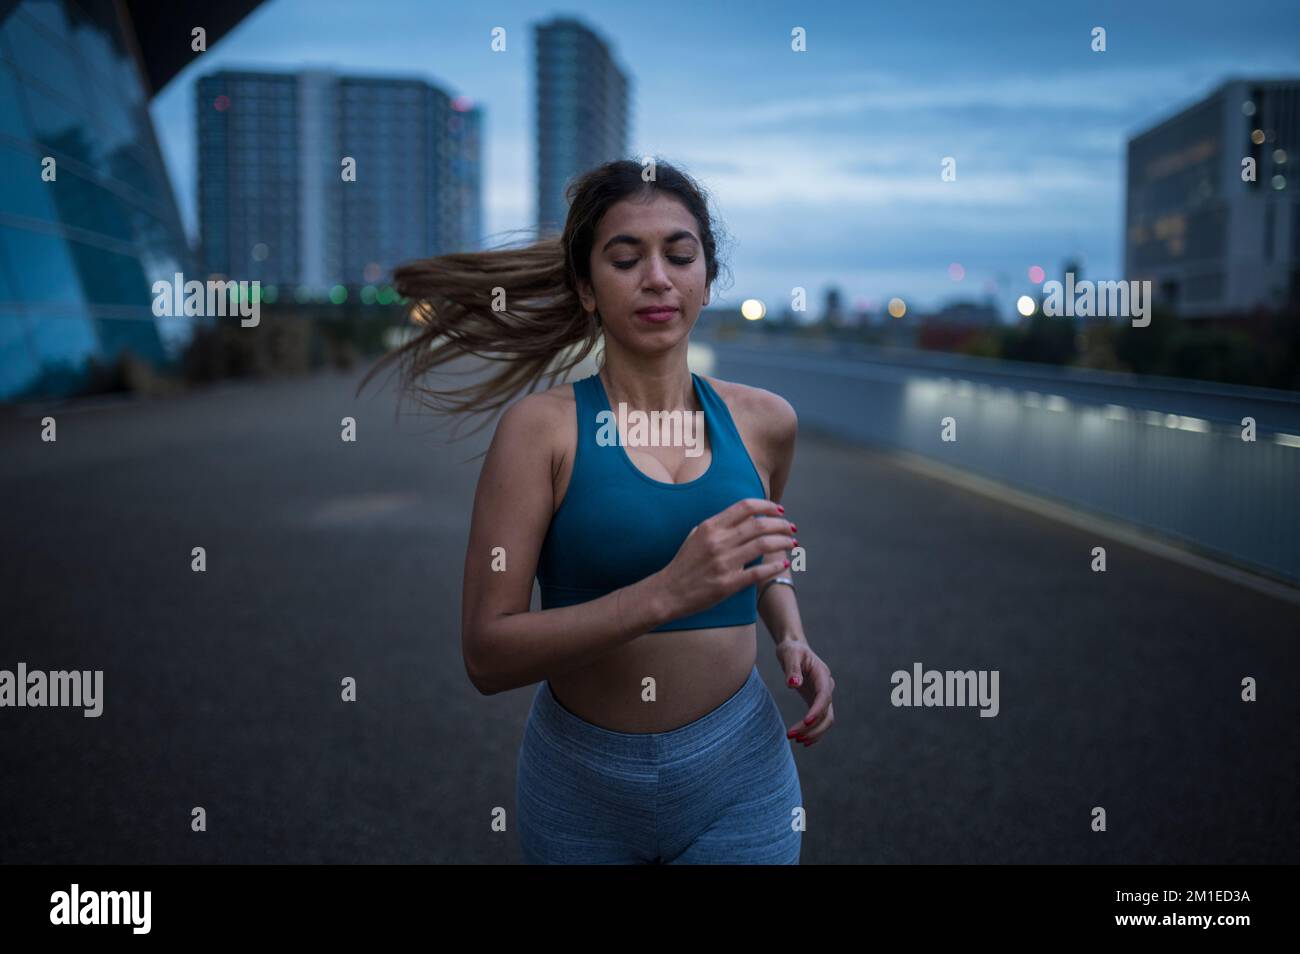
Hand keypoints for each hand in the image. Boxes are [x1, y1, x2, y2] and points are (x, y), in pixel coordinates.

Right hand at [652, 498, 795, 619]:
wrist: (667, 592)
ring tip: (792, 543)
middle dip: (781, 524)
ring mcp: (723, 563)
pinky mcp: (728, 584)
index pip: (745, 507)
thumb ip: (720, 524)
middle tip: (791, 528)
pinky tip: (784, 563)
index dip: (767, 505)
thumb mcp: (697, 535)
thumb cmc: (685, 564)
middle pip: (759, 525)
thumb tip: (747, 516)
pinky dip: (774, 566)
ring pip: (763, 545)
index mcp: (710, 526)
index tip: (780, 509)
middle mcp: (718, 542)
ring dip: (783, 542)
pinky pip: (758, 572)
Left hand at [776, 641, 834, 746]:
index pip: (824, 696)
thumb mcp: (789, 654)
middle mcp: (826, 687)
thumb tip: (793, 685)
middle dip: (812, 727)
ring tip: (795, 739)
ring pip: (825, 720)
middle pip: (826, 713)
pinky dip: (813, 731)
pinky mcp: (816, 701)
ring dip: (813, 732)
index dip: (817, 710)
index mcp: (822, 675)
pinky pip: (820, 720)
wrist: (794, 648)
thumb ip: (792, 669)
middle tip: (792, 735)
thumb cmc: (791, 649)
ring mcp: (823, 695)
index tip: (806, 721)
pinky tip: (802, 740)